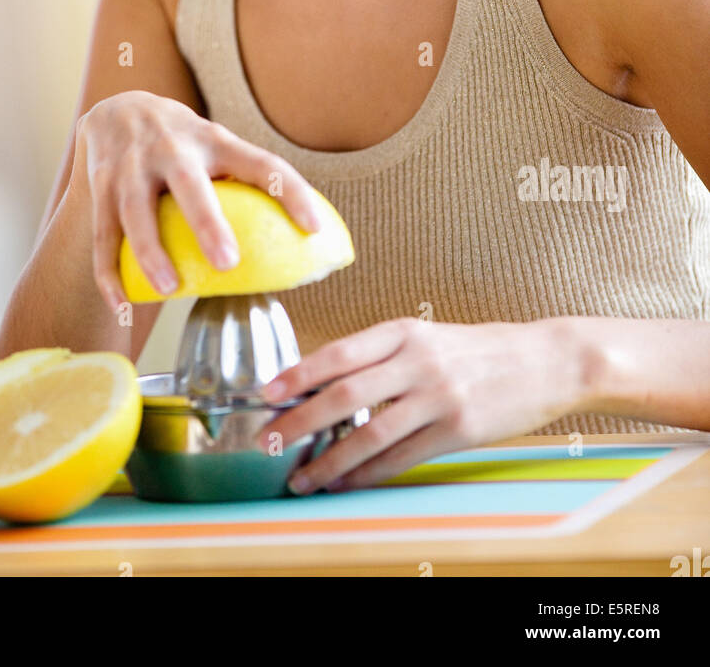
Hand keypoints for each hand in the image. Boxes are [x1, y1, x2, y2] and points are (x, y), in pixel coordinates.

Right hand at [69, 90, 321, 310]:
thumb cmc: (184, 144)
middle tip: (227, 262)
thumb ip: (243, 187)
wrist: (117, 109)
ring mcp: (131, 165)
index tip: (315, 229)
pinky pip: (102, 233)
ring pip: (135, 208)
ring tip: (168, 287)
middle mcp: (172, 147)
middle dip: (206, 222)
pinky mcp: (100, 184)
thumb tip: (295, 251)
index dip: (290, 192)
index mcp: (214, 140)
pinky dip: (108, 271)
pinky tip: (121, 302)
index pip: (260, 163)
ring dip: (150, 249)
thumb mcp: (215, 147)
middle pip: (188, 183)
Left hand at [256, 316, 589, 492]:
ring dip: (329, 460)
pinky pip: (400, 457)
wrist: (545, 360)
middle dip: (300, 421)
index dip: (299, 375)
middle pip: (344, 394)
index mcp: (404, 330)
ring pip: (368, 433)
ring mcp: (439, 395)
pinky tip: (347, 482)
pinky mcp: (458, 429)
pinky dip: (367, 473)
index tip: (268, 393)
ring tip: (303, 477)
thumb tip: (328, 385)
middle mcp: (418, 360)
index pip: (339, 353)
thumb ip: (384, 356)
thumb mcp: (430, 337)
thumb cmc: (481, 350)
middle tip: (269, 441)